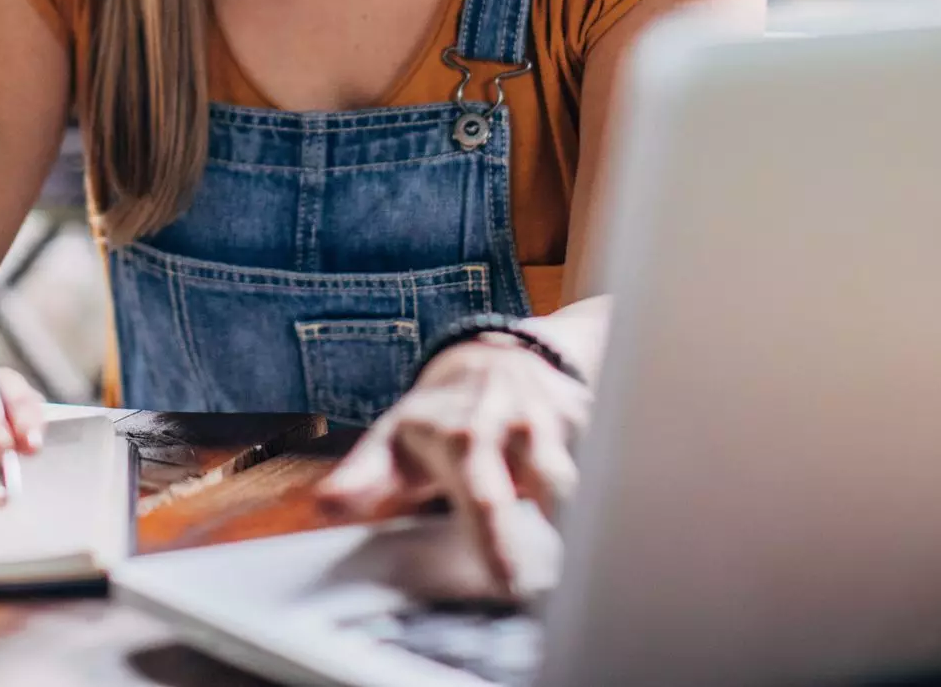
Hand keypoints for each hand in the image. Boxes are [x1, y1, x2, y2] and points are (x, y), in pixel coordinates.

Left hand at [315, 335, 589, 597]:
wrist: (494, 356)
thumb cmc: (438, 415)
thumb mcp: (392, 441)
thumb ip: (363, 479)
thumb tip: (326, 505)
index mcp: (465, 438)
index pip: (486, 499)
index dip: (500, 542)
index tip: (509, 584)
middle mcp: (517, 426)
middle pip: (555, 486)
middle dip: (565, 530)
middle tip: (563, 581)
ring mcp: (559, 421)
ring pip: (591, 474)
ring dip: (591, 513)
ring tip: (592, 558)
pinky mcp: (593, 418)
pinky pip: (613, 458)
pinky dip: (614, 488)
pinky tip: (610, 519)